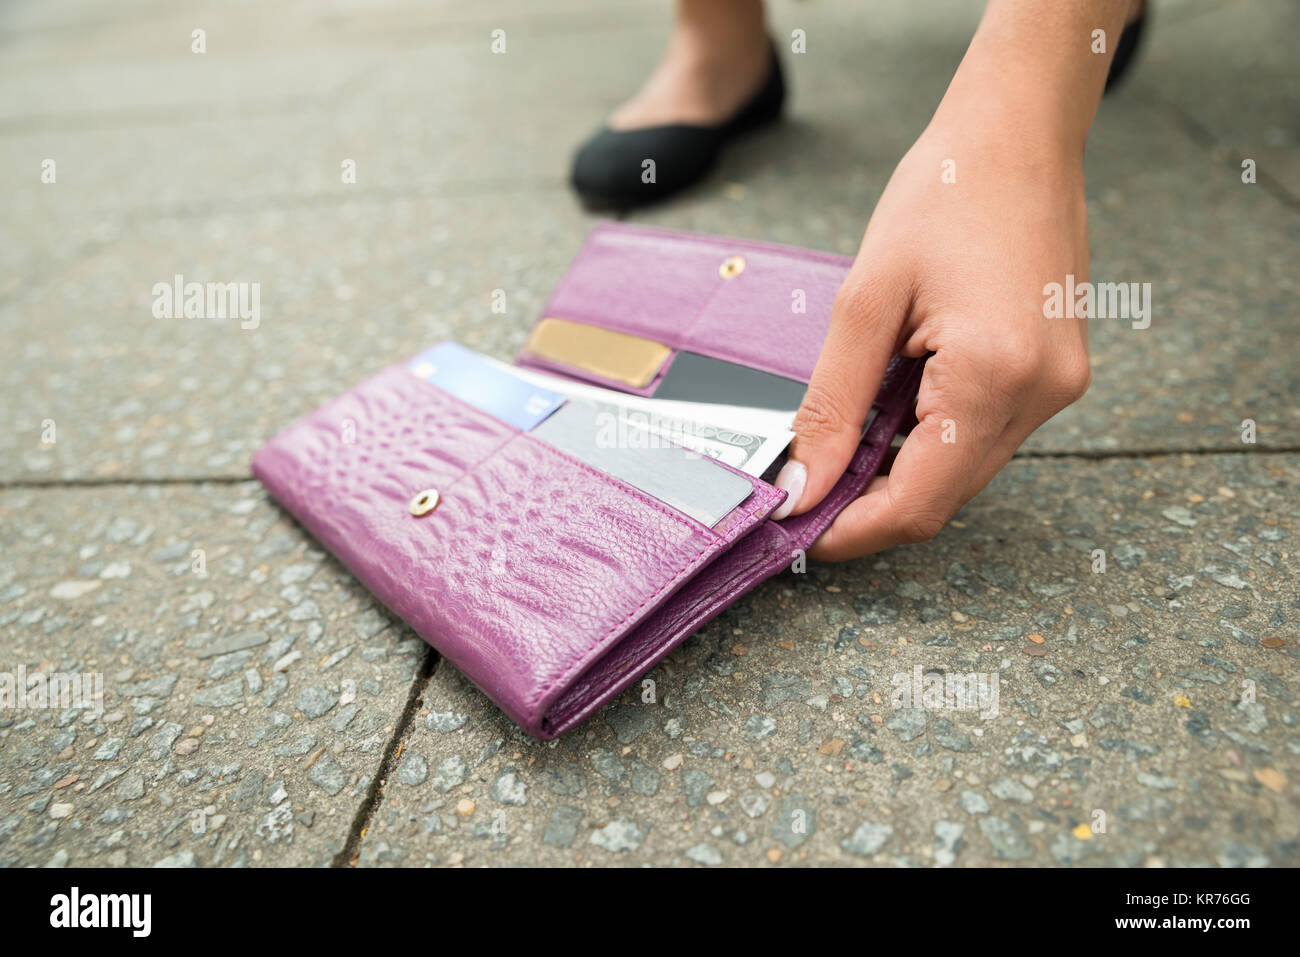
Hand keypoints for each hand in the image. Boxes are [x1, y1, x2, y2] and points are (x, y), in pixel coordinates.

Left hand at [771, 106, 1093, 559]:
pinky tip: (896, 397)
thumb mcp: (864, 302)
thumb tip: (803, 484)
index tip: (800, 529)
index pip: (919, 503)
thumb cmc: (942, 194)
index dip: (853, 531)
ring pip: (962, 468)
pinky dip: (931, 434)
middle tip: (806, 483)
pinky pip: (984, 433)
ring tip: (847, 426)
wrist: (1017, 136)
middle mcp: (1041, 394)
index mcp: (995, 375)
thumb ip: (831, 405)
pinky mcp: (1056, 374)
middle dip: (870, 501)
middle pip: (942, 495)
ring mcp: (1058, 386)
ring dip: (899, 466)